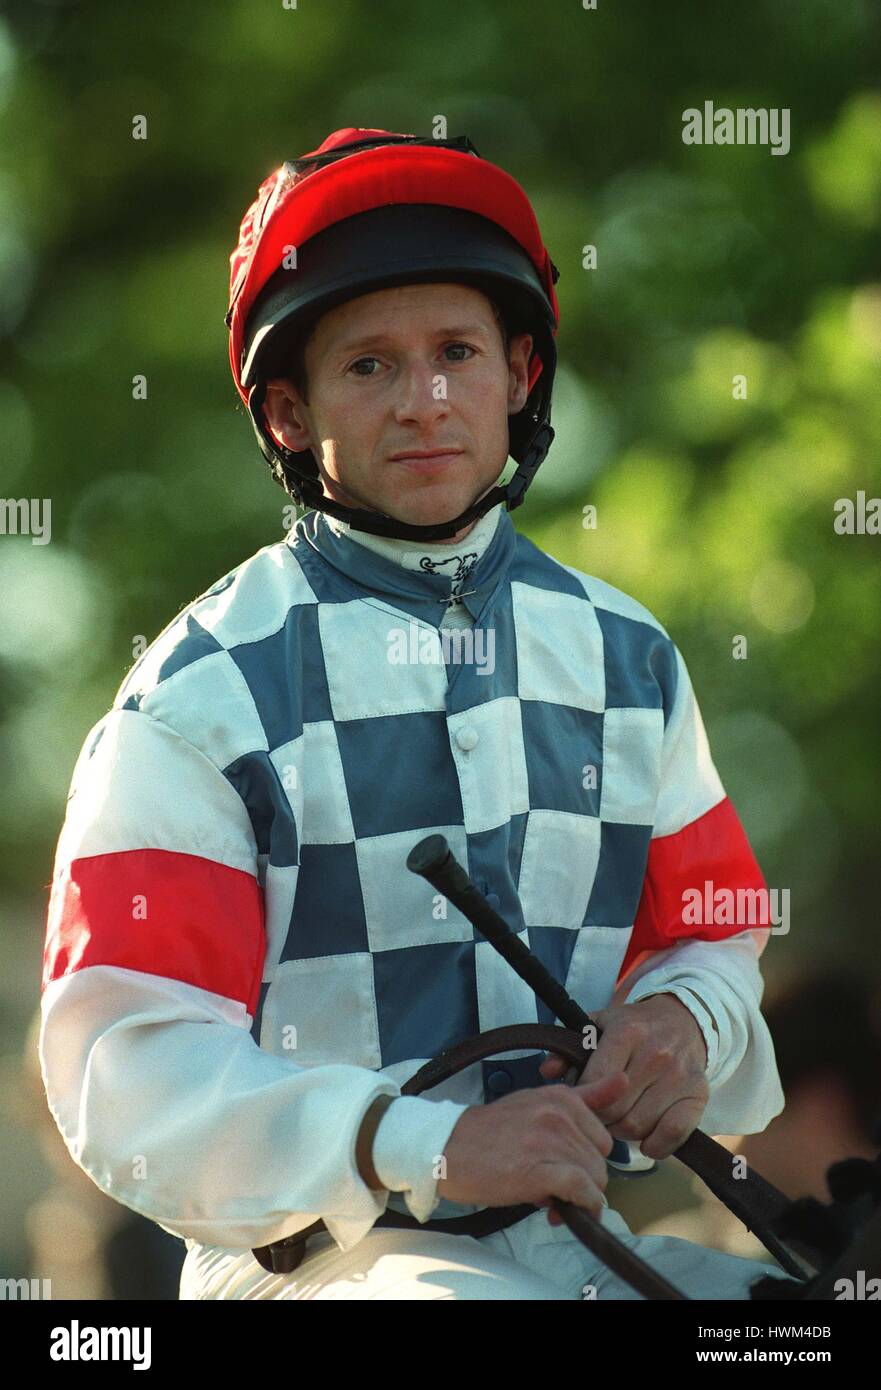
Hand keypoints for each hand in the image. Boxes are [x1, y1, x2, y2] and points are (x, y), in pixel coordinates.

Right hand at [436, 1071, 629, 1219]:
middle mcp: (559, 1114)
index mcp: (561, 1096)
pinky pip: (582, 1192)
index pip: (603, 1138)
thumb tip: (625, 1081)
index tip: (566, 1167)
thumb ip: (586, 1096)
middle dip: (583, 1180)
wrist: (446, 1148)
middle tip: (555, 1187)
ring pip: (594, 1179)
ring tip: (549, 1199)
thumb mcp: (538, 1101)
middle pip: (600, 1161)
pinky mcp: (539, 1171)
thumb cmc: (490, 1131)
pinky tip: (561, 1213)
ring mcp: (549, 1142)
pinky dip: (581, 1206)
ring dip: (578, 1198)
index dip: (587, 1159)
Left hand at [538, 994, 709, 1162]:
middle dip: (602, 1118)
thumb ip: (569, 1048)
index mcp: (627, 1033)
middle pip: (615, 1109)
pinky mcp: (699, 1095)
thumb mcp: (598, 1026)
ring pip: (638, 1126)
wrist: (683, 1020)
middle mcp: (656, 1054)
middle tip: (602, 1112)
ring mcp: (680, 1076)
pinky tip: (646, 1135)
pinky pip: (671, 1135)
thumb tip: (547, 1072)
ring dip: (625, 1131)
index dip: (585, 1099)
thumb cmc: (634, 1027)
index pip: (596, 1082)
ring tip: (623, 1117)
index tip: (585, 1100)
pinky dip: (655, 1145)